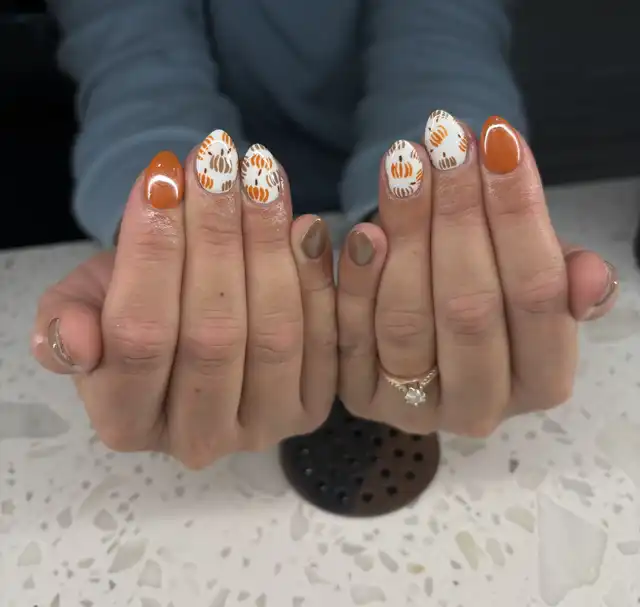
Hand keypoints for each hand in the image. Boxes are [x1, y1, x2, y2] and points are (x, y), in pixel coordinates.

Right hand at [32, 135, 336, 467]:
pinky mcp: (311, 408)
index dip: (150, 253)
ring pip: (273, 335)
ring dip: (268, 247)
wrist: (193, 326)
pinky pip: (324, 341)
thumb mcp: (83, 307)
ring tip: (261, 176)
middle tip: (218, 162)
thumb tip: (76, 340)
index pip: (139, 338)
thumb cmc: (133, 311)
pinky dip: (317, 279)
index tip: (162, 175)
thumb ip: (65, 322)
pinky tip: (306, 223)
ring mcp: (262, 427)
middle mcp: (197, 440)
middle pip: (212, 335)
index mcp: (127, 423)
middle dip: (214, 237)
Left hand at [337, 113, 617, 435]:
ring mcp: (413, 410)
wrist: (427, 334)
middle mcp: (479, 409)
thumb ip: (559, 281)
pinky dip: (356, 281)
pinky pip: (351, 336)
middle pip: (470, 309)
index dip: (519, 215)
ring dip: (405, 234)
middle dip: (458, 215)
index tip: (500, 140)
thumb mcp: (530, 286)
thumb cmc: (488, 296)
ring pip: (407, 320)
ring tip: (403, 164)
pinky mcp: (360, 397)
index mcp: (540, 382)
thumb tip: (592, 276)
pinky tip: (362, 229)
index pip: (537, 297)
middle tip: (445, 141)